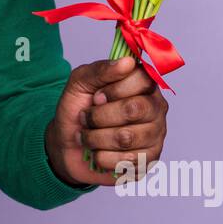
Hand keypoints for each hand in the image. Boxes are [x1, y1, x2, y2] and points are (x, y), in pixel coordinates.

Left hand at [44, 55, 168, 186]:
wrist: (66, 144)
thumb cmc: (77, 109)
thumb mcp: (80, 82)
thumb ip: (101, 69)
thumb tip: (128, 62)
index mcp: (144, 85)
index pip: (141, 80)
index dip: (113, 90)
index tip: (96, 97)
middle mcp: (155, 109)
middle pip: (133, 109)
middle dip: (99, 116)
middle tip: (86, 118)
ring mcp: (155, 136)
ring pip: (126, 138)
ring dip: (95, 138)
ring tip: (88, 136)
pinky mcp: (148, 161)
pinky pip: (125, 161)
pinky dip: (101, 157)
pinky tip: (98, 153)